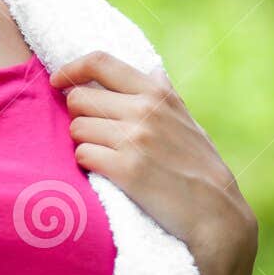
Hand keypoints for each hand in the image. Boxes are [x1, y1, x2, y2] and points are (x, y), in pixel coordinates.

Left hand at [49, 50, 257, 274]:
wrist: (216, 212)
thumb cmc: (200, 166)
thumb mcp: (188, 121)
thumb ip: (166, 96)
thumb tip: (155, 71)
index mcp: (157, 93)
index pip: (100, 62)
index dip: (71, 68)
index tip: (57, 81)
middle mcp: (144, 110)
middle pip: (78, 99)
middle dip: (78, 116)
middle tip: (93, 134)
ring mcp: (135, 139)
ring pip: (76, 129)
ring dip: (83, 143)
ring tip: (106, 155)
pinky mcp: (126, 169)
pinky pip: (82, 155)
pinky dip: (88, 164)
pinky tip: (106, 172)